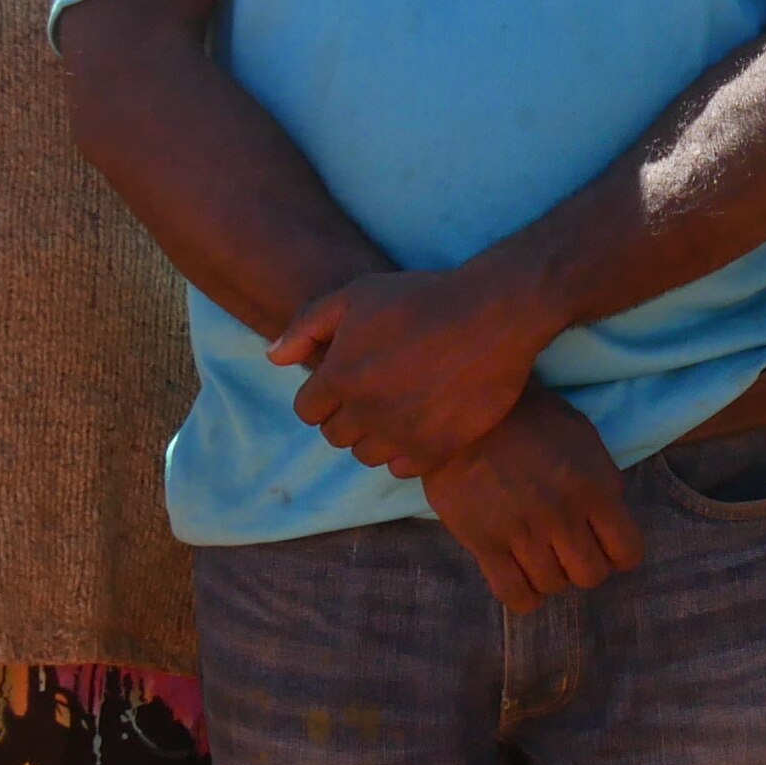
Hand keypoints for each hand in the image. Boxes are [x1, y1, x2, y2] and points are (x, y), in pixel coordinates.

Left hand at [275, 264, 557, 478]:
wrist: (493, 315)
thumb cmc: (421, 298)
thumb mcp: (357, 295)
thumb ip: (307, 325)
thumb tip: (272, 356)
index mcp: (340, 377)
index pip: (307, 410)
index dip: (322, 395)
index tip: (344, 379)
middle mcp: (366, 412)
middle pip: (335, 435)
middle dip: (346, 415)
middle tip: (374, 390)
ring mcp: (402, 433)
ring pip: (367, 455)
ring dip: (374, 436)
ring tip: (396, 408)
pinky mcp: (437, 448)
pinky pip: (402, 469)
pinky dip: (404, 452)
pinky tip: (419, 424)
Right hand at [423, 394, 645, 613]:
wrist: (466, 407)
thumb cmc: (530, 417)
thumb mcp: (582, 436)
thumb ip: (602, 478)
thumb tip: (611, 515)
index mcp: (593, 488)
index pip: (627, 552)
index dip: (619, 553)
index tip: (606, 546)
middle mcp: (562, 516)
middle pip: (591, 575)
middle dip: (585, 565)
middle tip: (570, 548)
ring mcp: (522, 532)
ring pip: (554, 586)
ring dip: (552, 575)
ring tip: (541, 553)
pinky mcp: (484, 542)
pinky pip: (514, 594)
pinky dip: (524, 596)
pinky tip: (522, 577)